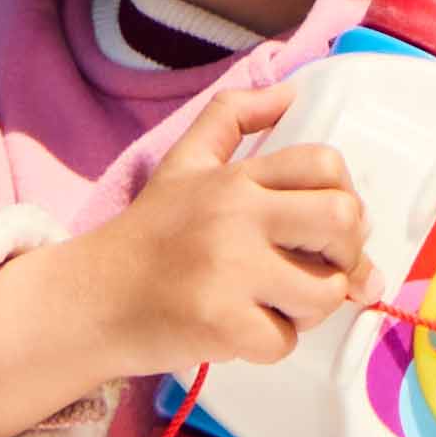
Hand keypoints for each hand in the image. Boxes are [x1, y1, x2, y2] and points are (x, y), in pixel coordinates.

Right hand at [0, 72, 367, 434]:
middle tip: (321, 270)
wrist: (87, 301)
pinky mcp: (219, 323)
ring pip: (324, 290)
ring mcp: (228, 269)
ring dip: (312, 308)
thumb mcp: (183, 162)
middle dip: (347, 253)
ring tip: (277, 305)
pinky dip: (269, 345)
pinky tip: (240, 331)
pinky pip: (284, 341)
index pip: (326, 164)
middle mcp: (234, 214)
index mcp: (233, 177)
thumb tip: (291, 91)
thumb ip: (232, 117)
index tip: (324, 227)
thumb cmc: (146, 236)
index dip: (344, 196)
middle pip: (342, 219)